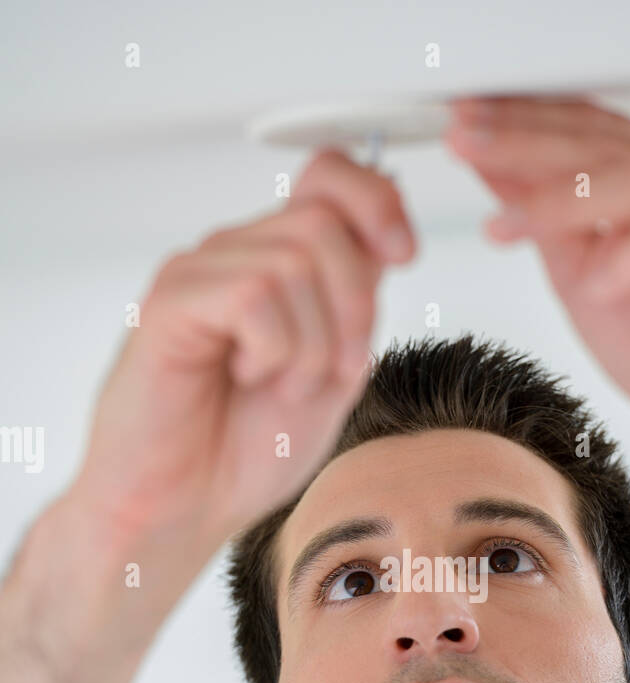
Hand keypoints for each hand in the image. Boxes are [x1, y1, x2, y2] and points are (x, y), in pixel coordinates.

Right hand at [72, 149, 415, 555]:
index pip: (329, 174)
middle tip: (338, 372)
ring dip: (314, 344)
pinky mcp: (170, 303)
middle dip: (355, 306)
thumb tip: (388, 238)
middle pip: (325, 221)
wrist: (186, 507)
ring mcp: (198, 272)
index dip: (378, 200)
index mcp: (276, 261)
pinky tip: (246, 379)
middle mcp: (235, 254)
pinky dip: (273, 351)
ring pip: (295, 261)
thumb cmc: (246, 449)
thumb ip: (357, 303)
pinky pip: (255, 295)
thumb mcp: (334, 370)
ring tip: (282, 386)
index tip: (405, 254)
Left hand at [445, 95, 629, 461]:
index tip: (457, 119)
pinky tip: (595, 284)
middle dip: (525, 142)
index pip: (583, 130)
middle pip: (603, 144)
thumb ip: (544, 222)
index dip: (519, 120)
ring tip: (505, 224)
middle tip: (463, 139)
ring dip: (562, 200)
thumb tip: (490, 167)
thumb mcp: (582, 279)